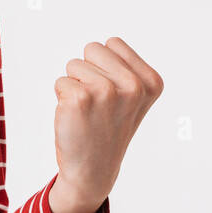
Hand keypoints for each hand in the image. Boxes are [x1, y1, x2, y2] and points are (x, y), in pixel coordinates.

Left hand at [51, 37, 163, 212]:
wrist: (94, 169)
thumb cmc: (108, 127)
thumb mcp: (132, 97)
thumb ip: (125, 68)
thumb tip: (106, 43)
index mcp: (151, 81)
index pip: (112, 43)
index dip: (104, 66)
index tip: (112, 95)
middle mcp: (133, 85)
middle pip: (92, 48)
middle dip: (88, 71)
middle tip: (96, 103)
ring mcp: (107, 91)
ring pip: (73, 64)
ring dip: (74, 85)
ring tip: (87, 111)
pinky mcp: (80, 98)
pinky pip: (60, 81)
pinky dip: (61, 98)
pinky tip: (75, 118)